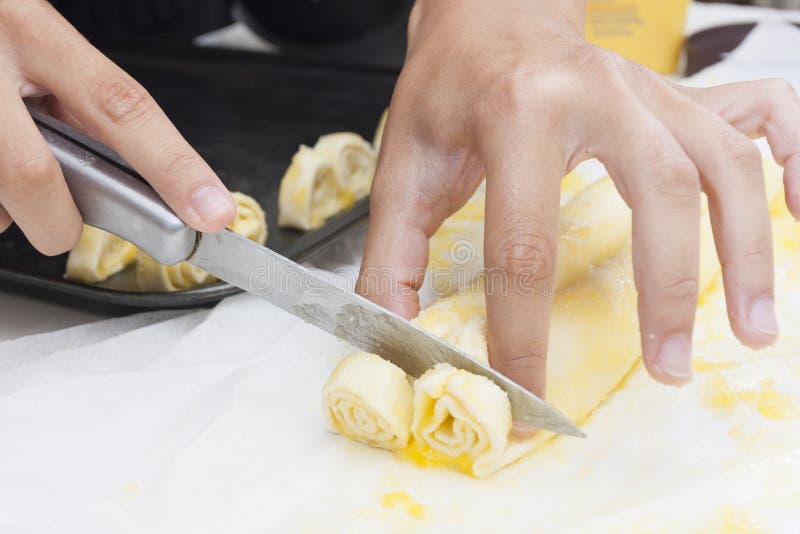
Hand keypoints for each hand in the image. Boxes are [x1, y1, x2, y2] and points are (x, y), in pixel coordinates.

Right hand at [0, 0, 235, 254]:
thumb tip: (119, 177)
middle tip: (61, 221)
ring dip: (6, 208)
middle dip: (55, 221)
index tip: (212, 212)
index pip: (121, 106)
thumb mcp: (34, 39)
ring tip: (3, 164)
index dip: (173, 166)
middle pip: (31, 179)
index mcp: (32, 30)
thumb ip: (75, 98)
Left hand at [357, 0, 799, 398]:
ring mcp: (646, 89)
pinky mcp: (673, 93)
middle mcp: (597, 92)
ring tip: (750, 330)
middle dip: (669, 294)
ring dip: (747, 251)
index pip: (525, 245)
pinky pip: (763, 114)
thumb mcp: (404, 166)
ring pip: (723, 165)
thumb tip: (393, 337)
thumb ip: (392, 255)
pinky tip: (798, 212)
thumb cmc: (447, 89)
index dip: (525, 335)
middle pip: (660, 195)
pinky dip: (794, 160)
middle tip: (668, 370)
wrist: (489, 15)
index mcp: (516, 113)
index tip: (528, 397)